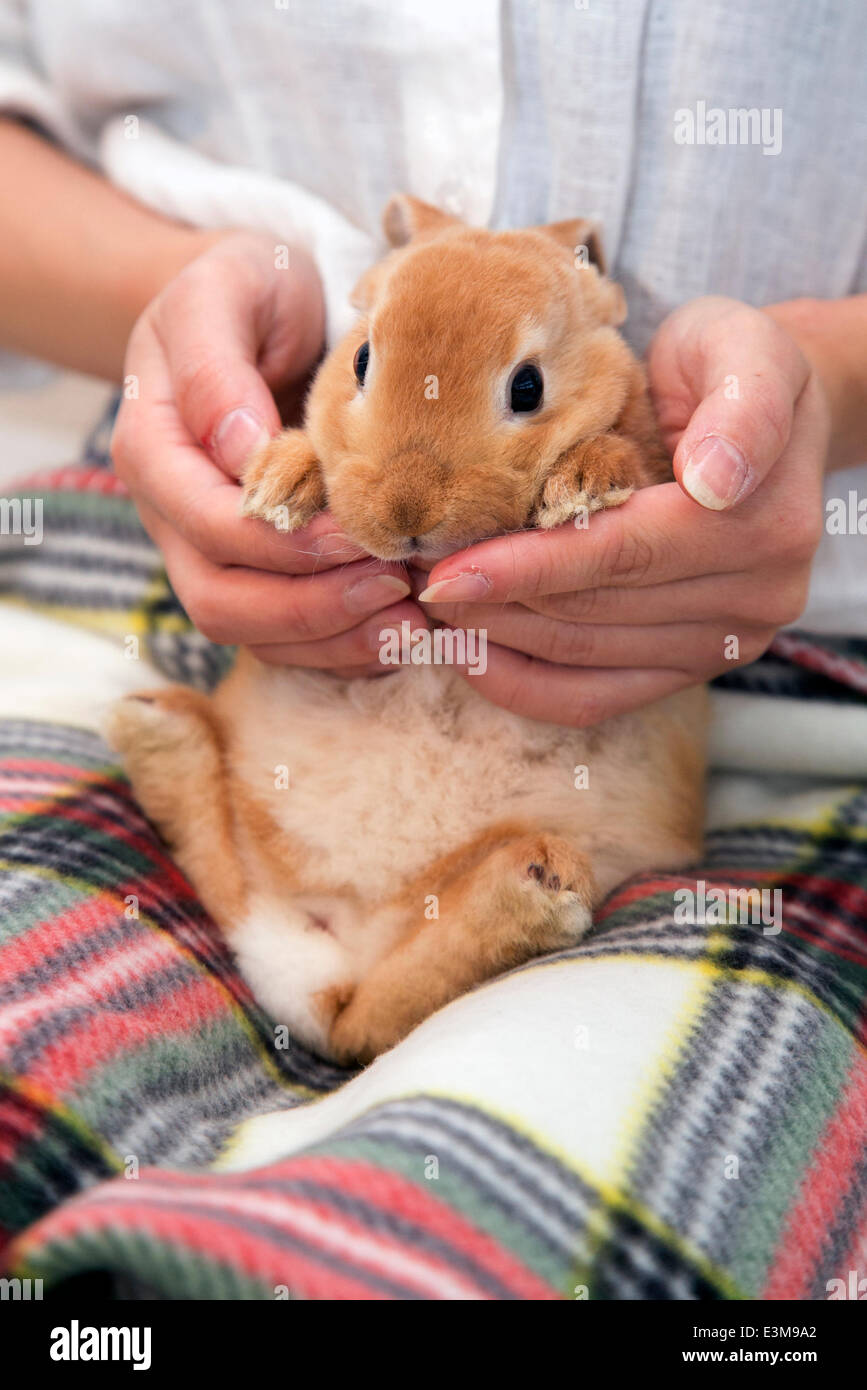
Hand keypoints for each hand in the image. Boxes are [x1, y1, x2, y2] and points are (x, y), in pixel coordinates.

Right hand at [112, 232, 425, 675]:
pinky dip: (342, 646)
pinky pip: (286, 637)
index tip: (361, 534)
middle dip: (311, 609)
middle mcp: (172, 515)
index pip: (209, 524)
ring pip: (253, 634)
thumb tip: (242, 447)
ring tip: (412, 621)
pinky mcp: (253, 569)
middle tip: (397, 588)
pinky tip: (401, 630)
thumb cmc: (244, 290)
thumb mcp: (226, 290)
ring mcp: (208, 550)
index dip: (284, 544)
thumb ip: (219, 363)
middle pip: (221, 602)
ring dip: (333, 640)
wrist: (251, 311)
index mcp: (153, 448)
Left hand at [415, 297, 829, 724]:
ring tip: (423, 603)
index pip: (621, 554)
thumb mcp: (745, 348)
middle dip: (491, 600)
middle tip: (408, 576)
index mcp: (765, 524)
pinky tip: (467, 653)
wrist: (765, 419)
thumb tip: (713, 482)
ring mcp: (722, 644)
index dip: (527, 567)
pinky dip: (521, 684)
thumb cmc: (730, 368)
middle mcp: (753, 599)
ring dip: (494, 636)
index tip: (444, 570)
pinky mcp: (688, 670)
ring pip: (580, 657)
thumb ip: (744, 402)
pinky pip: (592, 698)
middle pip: (592, 613)